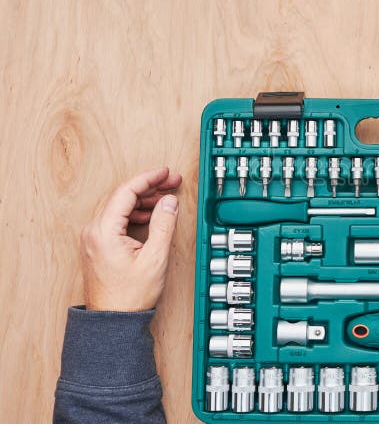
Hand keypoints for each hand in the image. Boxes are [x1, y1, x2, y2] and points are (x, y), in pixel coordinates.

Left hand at [81, 167, 182, 311]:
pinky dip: (134, 212)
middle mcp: (93, 231)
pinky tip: (150, 215)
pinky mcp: (97, 245)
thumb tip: (169, 202)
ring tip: (164, 198)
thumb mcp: (155, 258)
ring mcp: (93, 238)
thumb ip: (163, 225)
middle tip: (171, 182)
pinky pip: (115, 218)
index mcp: (104, 231)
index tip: (166, 173)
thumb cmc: (129, 296)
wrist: (113, 321)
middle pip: (121, 196)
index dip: (149, 178)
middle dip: (148, 187)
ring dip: (142, 199)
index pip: (126, 192)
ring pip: (118, 206)